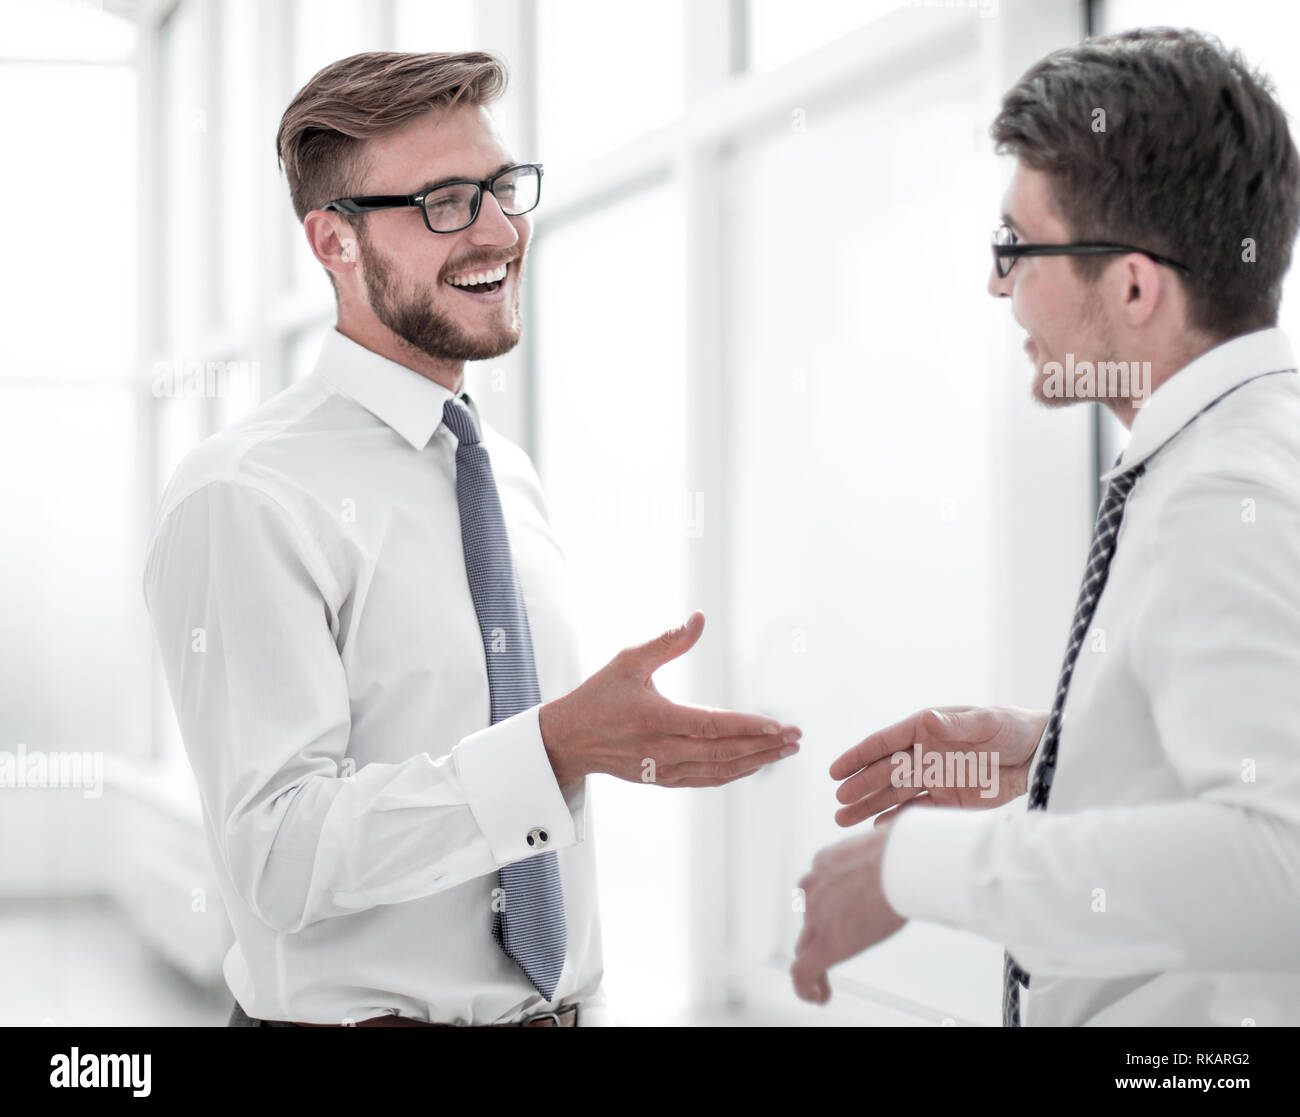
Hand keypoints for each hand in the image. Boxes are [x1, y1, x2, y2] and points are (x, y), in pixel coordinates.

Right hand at [539, 611, 801, 787]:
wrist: (570, 740)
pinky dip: (734, 774)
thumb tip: (700, 619)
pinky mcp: (663, 780)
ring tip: (784, 752)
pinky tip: (754, 764)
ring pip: (719, 771)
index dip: (748, 727)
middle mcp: (661, 749)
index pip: (712, 726)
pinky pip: (706, 780)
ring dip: (755, 762)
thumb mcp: (629, 661)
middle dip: (764, 746)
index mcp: (655, 718)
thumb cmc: (599, 695)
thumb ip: (669, 641)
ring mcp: (663, 769)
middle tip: (795, 739)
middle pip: (724, 753)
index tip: (778, 724)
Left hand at [790, 820, 905, 1003]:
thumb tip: (921, 869)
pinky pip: (804, 971)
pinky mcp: (828, 943)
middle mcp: (814, 888)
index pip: (817, 890)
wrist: (901, 862)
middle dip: (817, 938)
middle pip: (808, 919)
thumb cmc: (905, 850)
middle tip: (827, 957)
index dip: (824, 908)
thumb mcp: (884, 848)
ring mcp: (817, 916)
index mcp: (825, 864)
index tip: (836, 919)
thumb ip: (886, 862)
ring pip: (807, 945)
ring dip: (814, 963)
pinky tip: (818, 999)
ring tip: (821, 987)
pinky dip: (806, 987)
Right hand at [831, 705, 1047, 826]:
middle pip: (884, 773)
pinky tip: (879, 830)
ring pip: (895, 795)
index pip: (884, 743)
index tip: (836, 771)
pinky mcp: (951, 802)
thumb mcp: (986, 721)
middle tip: (839, 803)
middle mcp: (924, 755)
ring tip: (844, 820)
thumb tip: (927, 719)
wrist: (1042, 757)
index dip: (859, 757)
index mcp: (925, 730)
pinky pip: (919, 812)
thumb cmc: (1014, 729)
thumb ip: (955, 724)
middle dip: (860, 787)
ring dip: (870, 806)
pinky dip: (899, 821)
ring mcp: (936, 779)